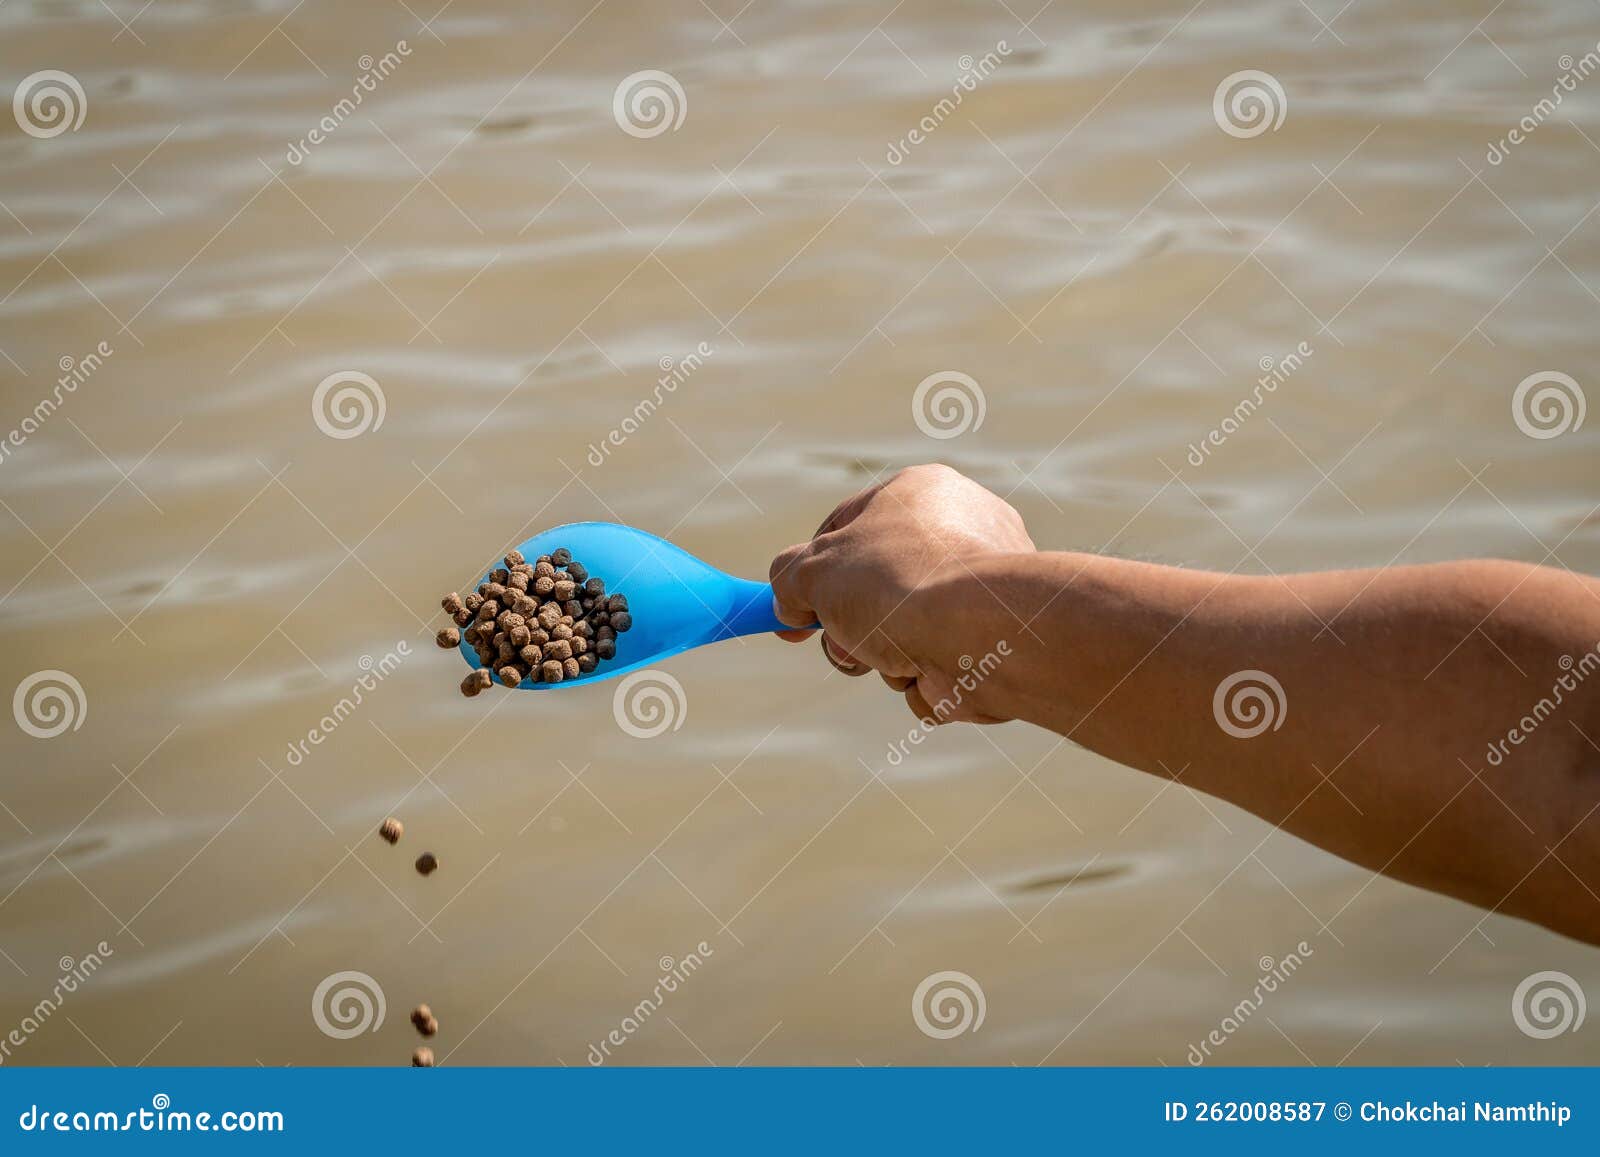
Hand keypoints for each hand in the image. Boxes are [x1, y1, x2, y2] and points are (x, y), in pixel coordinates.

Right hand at [768, 464, 1034, 721]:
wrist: (982, 633)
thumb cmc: (900, 584)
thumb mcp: (815, 572)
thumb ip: (789, 577)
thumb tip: (788, 600)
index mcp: (918, 492)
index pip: (847, 526)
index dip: (810, 572)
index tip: (788, 615)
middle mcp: (961, 530)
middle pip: (877, 587)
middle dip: (851, 628)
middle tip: (844, 647)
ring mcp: (983, 589)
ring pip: (907, 634)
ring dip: (886, 659)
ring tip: (895, 660)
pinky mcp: (999, 640)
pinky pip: (942, 665)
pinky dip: (927, 681)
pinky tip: (933, 675)